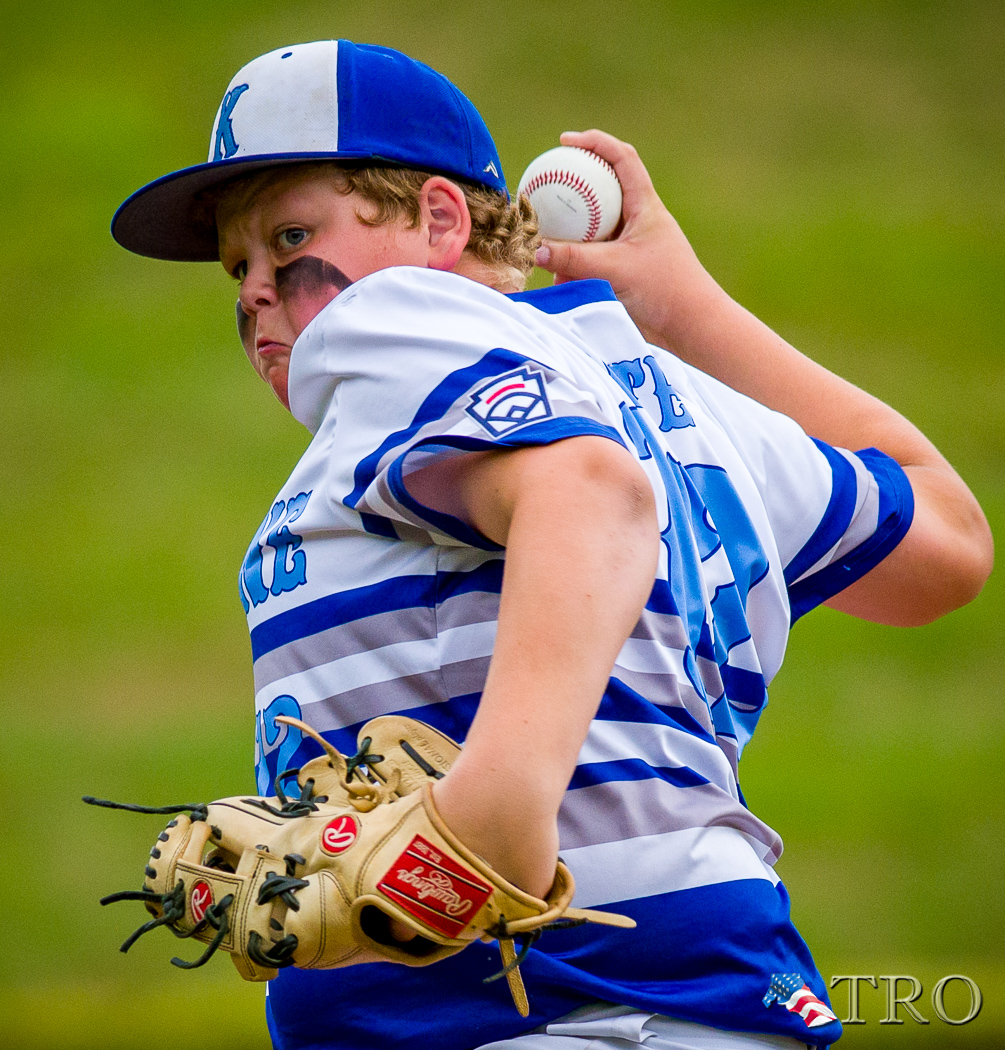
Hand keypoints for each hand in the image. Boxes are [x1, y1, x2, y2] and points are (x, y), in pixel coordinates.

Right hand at [533, 130, 721, 350]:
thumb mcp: (615, 269)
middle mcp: (637, 223)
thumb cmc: (665, 290)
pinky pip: (591, 262)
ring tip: (545, 243)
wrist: (690, 329)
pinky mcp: (622, 274)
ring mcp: (629, 249)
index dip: (595, 143)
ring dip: (569, 236)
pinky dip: (574, 268)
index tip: (565, 142)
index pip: (622, 159)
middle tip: (545, 187)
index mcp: (645, 207)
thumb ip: (574, 260)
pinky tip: (559, 282)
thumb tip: (536, 250)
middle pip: (602, 191)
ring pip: (592, 231)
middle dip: (574, 187)